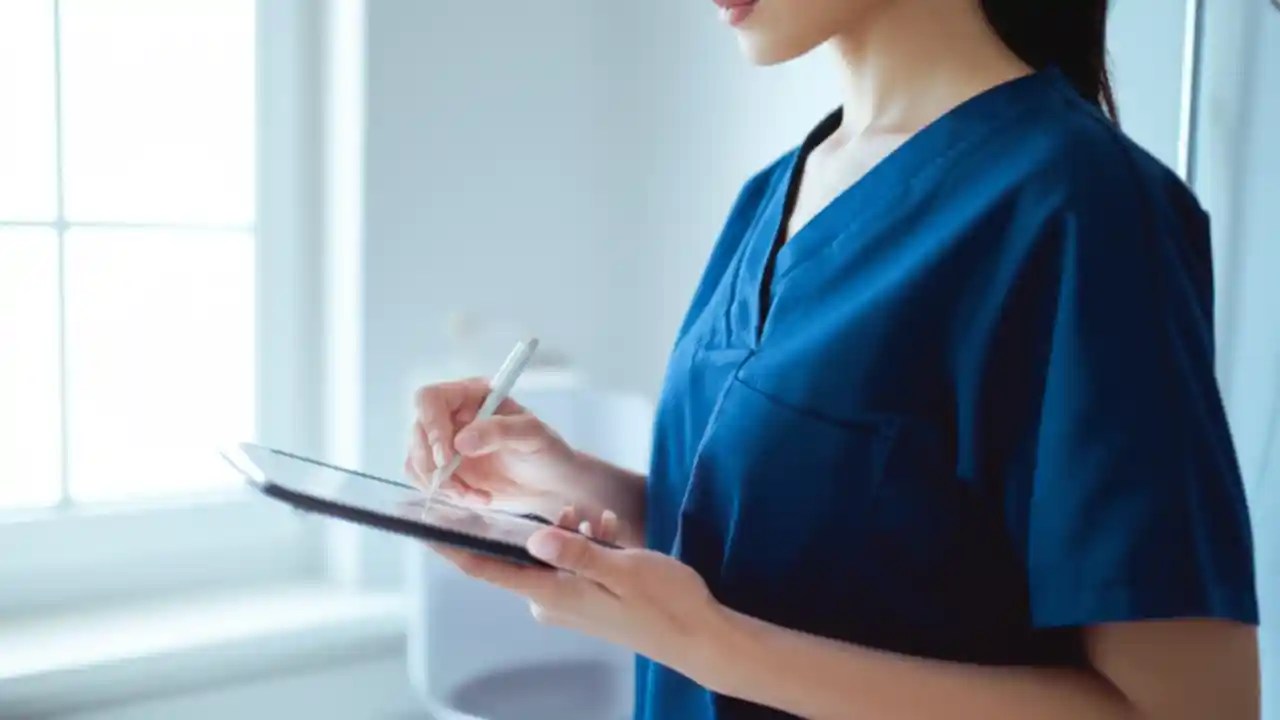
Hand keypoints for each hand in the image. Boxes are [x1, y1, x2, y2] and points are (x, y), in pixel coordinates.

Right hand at [406, 378, 583, 507]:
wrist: (553, 485)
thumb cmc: (548, 452)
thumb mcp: (533, 435)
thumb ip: (500, 431)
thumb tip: (461, 441)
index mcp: (471, 396)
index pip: (430, 398)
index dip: (431, 425)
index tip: (447, 457)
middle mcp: (452, 415)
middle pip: (417, 431)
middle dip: (432, 464)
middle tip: (458, 487)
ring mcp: (446, 444)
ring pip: (417, 460)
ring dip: (440, 484)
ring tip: (475, 495)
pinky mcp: (445, 470)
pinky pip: (425, 481)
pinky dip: (446, 494)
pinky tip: (476, 498)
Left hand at [432, 507, 729, 685]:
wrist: (698, 636)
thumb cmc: (665, 603)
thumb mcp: (621, 568)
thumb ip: (574, 551)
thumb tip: (532, 536)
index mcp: (552, 594)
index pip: (485, 568)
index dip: (451, 546)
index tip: (424, 524)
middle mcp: (551, 601)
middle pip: (522, 552)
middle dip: (543, 523)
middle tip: (582, 511)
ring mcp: (567, 602)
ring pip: (551, 552)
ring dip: (572, 531)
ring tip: (606, 523)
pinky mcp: (584, 599)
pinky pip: (570, 562)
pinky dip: (585, 543)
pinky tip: (610, 532)